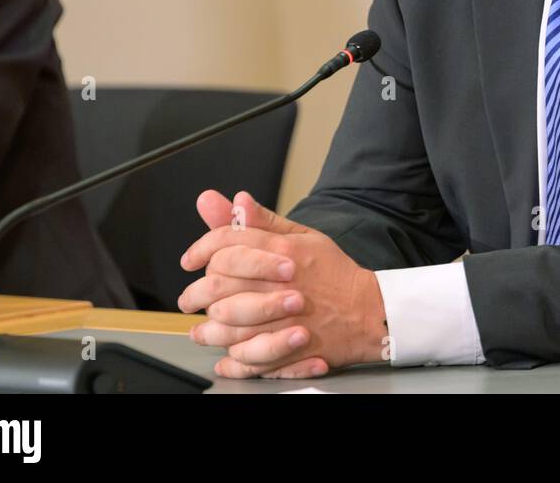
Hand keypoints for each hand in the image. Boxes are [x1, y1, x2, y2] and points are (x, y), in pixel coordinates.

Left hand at [178, 190, 387, 378]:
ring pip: (227, 323)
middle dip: (195, 291)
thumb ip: (265, 221)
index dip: (200, 248)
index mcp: (284, 251)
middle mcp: (282, 282)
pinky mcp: (290, 348)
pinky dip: (231, 361)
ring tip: (201, 329)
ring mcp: (285, 317)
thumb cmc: (335, 273)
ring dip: (207, 328)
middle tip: (189, 298)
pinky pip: (248, 357)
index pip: (227, 242)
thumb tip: (236, 199)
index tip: (190, 260)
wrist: (369, 311)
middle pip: (220, 282)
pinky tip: (223, 358)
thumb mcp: (304, 237)